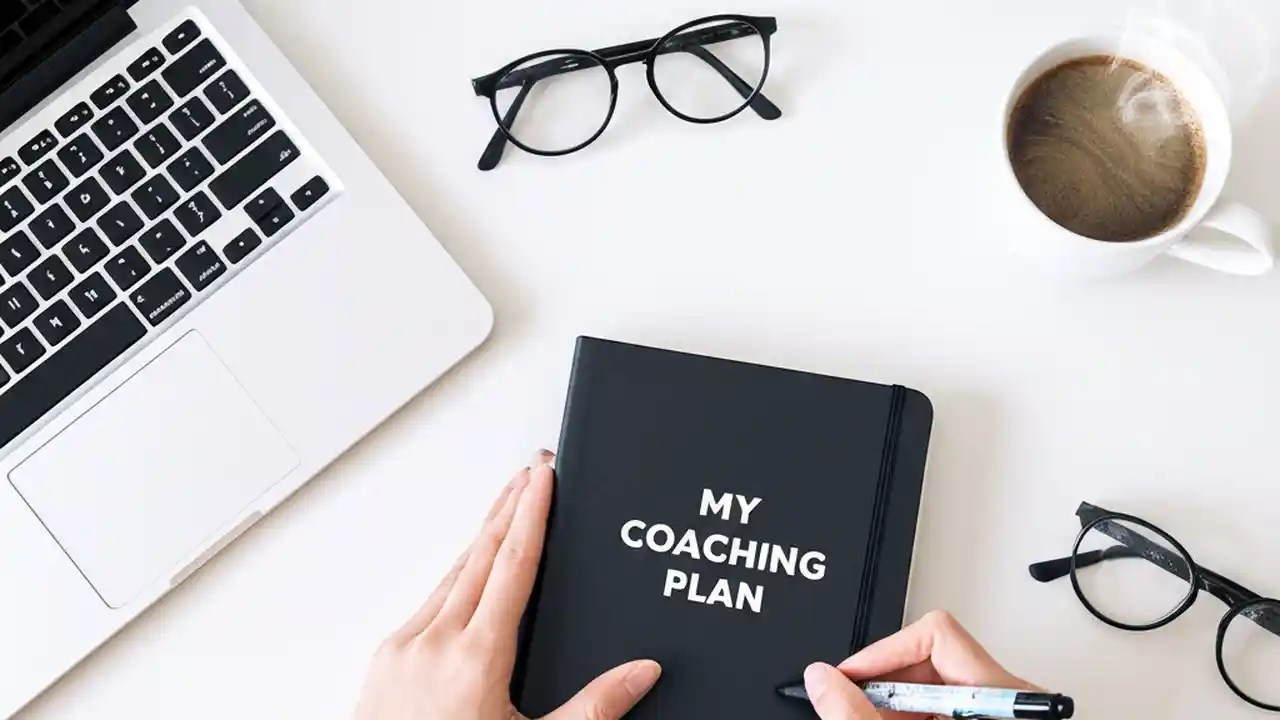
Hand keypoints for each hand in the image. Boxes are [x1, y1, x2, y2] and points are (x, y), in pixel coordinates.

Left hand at [354, 452, 661, 719]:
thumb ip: (594, 707)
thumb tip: (642, 672)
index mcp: (477, 656)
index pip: (514, 564)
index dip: (533, 514)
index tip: (543, 477)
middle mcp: (434, 642)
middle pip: (480, 556)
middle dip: (510, 508)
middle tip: (530, 472)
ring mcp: (402, 650)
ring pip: (449, 576)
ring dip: (481, 537)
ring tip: (505, 508)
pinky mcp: (383, 664)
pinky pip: (426, 603)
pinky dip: (453, 577)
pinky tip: (463, 573)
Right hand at [804, 610, 1034, 719]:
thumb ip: (856, 713)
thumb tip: (821, 679)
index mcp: (1004, 696)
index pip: (935, 634)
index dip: (882, 652)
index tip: (847, 675)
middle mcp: (1011, 699)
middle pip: (932, 655)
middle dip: (884, 681)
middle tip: (851, 702)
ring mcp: (1003, 712)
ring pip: (935, 681)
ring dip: (894, 702)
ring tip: (869, 719)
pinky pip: (946, 704)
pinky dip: (910, 716)